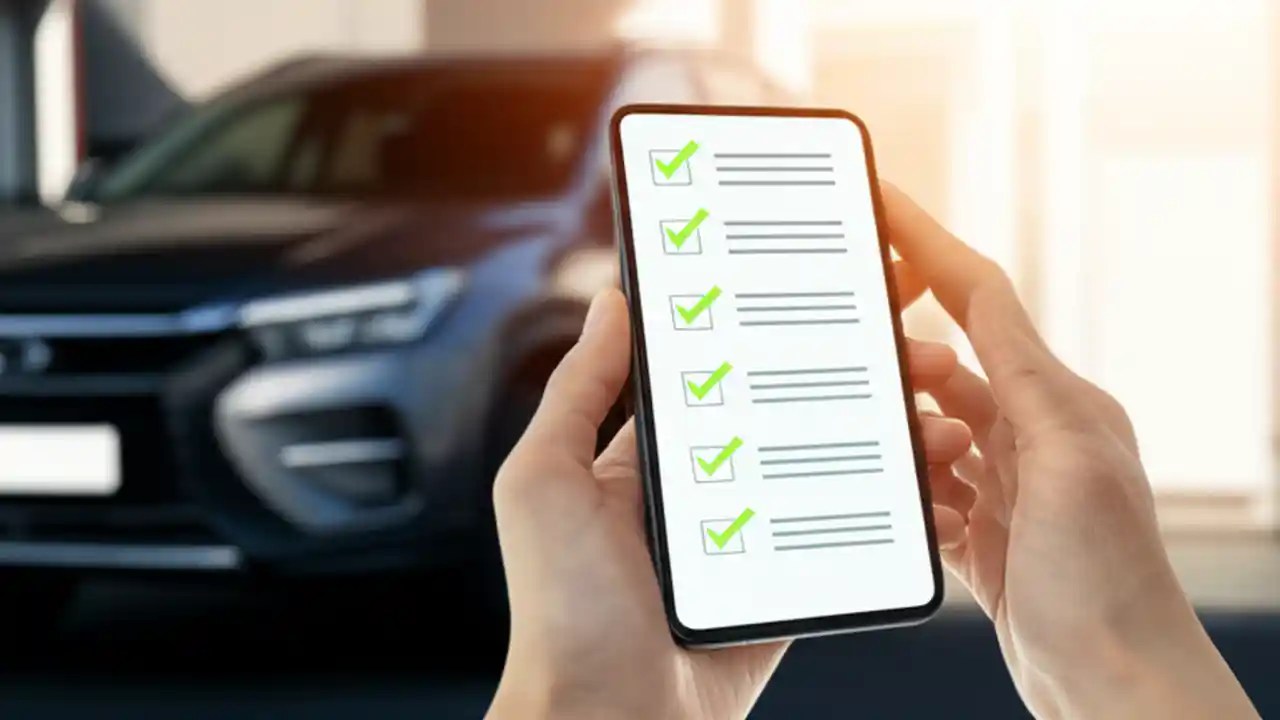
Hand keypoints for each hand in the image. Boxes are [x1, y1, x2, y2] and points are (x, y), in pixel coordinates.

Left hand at [487, 285, 971, 719]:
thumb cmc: (562, 608)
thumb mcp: (546, 481)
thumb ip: (577, 391)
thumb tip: (611, 302)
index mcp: (649, 459)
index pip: (722, 373)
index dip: (777, 333)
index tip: (834, 293)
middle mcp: (706, 490)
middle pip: (795, 415)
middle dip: (862, 380)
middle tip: (919, 353)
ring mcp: (752, 539)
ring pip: (835, 471)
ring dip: (895, 442)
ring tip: (944, 421)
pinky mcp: (786, 587)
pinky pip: (849, 540)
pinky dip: (898, 516)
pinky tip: (937, 492)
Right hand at [880, 184, 1257, 718]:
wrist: (1113, 686)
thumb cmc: (1105, 578)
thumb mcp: (1065, 459)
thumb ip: (1015, 378)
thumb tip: (966, 308)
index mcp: (1058, 400)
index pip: (980, 299)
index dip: (926, 244)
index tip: (876, 201)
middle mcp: (1032, 435)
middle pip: (942, 367)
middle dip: (901, 371)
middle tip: (868, 382)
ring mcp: (1004, 487)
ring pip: (924, 433)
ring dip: (905, 447)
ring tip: (914, 479)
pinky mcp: (981, 537)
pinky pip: (922, 496)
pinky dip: (910, 502)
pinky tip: (919, 525)